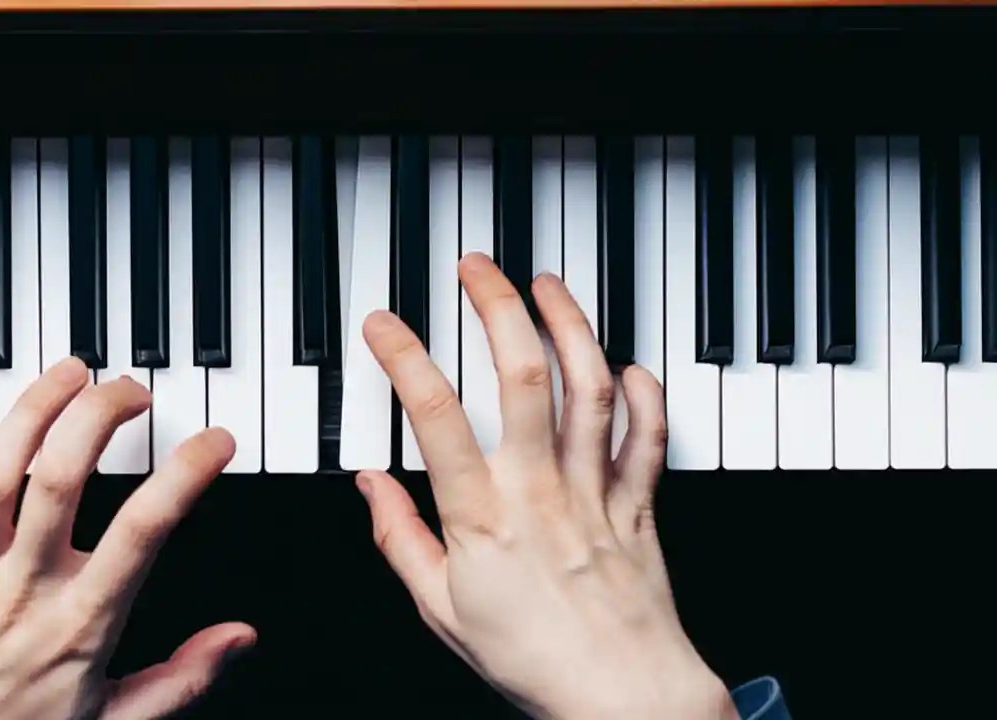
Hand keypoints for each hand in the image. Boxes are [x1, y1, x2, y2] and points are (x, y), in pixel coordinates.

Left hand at [0, 357, 254, 719]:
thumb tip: (240, 637)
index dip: (183, 475)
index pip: (142, 531)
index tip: (214, 440)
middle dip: (102, 415)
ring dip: (36, 409)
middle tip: (134, 392)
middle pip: (62, 478)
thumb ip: (183, 678)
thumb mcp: (117, 719)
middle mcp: (25, 585)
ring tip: (72, 371)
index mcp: (81, 621)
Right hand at [355, 253, 736, 719]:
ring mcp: (594, 490)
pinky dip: (643, 391)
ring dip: (569, 324)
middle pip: (522, 378)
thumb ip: (400, 540)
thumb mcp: (441, 610)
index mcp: (483, 518)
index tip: (383, 323)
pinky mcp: (638, 500)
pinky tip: (626, 364)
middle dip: (496, 308)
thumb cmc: (533, 660)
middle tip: (475, 269)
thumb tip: (371, 486)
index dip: (405, 358)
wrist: (624, 698)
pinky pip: (648, 434)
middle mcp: (540, 490)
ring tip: (547, 286)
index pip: (436, 418)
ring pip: (589, 388)